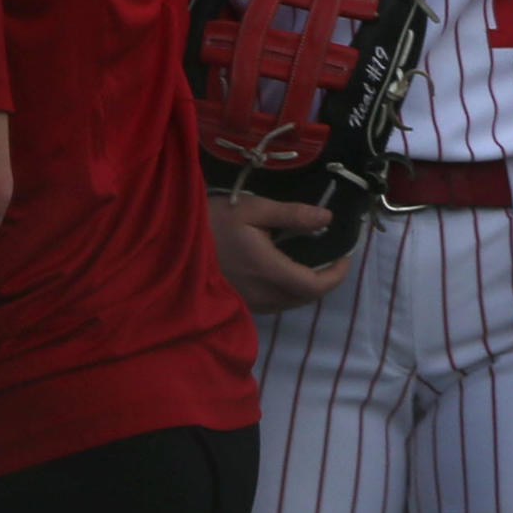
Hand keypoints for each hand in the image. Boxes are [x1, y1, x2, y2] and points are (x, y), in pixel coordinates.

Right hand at [209, 189, 348, 312]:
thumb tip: (328, 219)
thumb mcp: (253, 209)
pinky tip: (284, 270)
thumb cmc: (212, 221)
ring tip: (311, 261)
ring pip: (288, 303)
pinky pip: (272, 303)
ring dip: (305, 287)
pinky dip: (287, 291)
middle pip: (305, 298)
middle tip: (330, 256)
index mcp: (267, 271)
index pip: (314, 286)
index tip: (344, 255)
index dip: (336, 274)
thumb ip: (293, 215)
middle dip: (324, 280)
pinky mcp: (236, 302)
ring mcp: (246, 302)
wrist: (169, 241)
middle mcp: (259, 294)